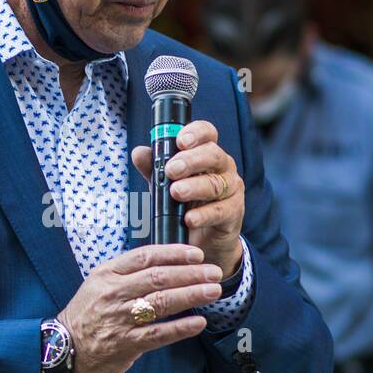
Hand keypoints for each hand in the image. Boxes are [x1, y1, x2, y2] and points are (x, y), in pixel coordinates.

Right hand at [56, 244, 224, 372]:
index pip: (146, 257)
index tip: (197, 254)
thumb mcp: (100, 283)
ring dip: (191, 295)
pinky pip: (158, 334)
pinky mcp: (125, 343)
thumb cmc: (88, 312)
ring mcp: (119, 318)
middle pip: (159, 277)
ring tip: (213, 291)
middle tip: (214, 272)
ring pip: (161, 302)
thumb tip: (166, 262)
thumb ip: (128, 272)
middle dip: (191, 273)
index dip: (175, 253)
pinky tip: (198, 323)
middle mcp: (114, 293)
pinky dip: (180, 328)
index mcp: (108, 273)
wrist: (64, 347)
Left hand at [131, 121, 244, 276]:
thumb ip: (154, 169)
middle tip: (171, 170)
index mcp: (207, 154)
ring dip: (194, 187)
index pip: (207, 133)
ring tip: (176, 193)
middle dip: (191, 161)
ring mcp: (232, 189)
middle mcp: (223, 167)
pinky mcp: (234, 212)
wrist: (201, 239)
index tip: (179, 141)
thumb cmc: (185, 204)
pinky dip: (203, 215)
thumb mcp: (165, 184)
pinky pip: (220, 211)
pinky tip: (189, 219)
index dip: (195, 133)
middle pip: (213, 155)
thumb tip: (139, 153)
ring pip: (216, 183)